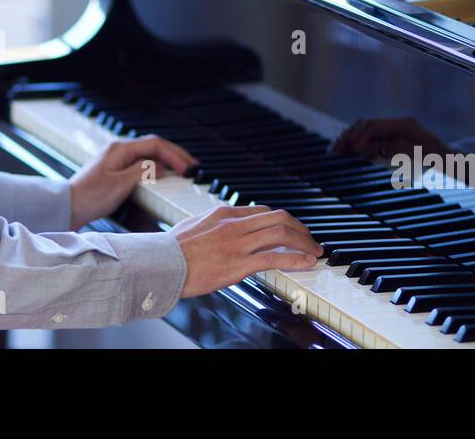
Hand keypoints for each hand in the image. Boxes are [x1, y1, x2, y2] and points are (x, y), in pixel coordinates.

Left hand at [68, 135, 196, 229]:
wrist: (68, 207)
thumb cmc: (90, 196)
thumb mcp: (120, 184)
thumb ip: (143, 172)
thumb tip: (162, 166)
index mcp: (121, 148)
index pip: (156, 144)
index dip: (175, 155)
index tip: (188, 169)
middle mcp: (119, 150)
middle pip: (154, 146)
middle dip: (175, 155)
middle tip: (193, 167)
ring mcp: (117, 159)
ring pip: (149, 154)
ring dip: (167, 160)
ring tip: (183, 170)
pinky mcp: (116, 170)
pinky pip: (142, 163)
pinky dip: (157, 167)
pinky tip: (164, 175)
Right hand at [171, 205, 322, 297]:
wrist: (160, 263)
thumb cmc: (172, 251)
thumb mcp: (195, 228)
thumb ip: (213, 227)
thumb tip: (223, 231)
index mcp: (224, 214)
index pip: (262, 211)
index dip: (283, 220)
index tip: (292, 229)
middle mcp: (234, 224)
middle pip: (278, 218)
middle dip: (300, 228)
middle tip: (311, 239)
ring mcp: (237, 243)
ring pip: (280, 234)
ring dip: (303, 242)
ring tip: (315, 251)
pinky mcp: (238, 264)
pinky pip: (274, 258)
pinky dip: (296, 258)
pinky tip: (307, 262)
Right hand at [332, 116, 449, 159]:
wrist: (452, 160)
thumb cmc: (442, 160)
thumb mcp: (428, 155)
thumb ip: (406, 150)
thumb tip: (383, 147)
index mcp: (405, 125)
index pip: (376, 126)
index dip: (362, 137)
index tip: (353, 150)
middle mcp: (396, 124)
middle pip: (366, 125)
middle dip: (349, 136)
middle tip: (335, 151)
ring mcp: (392, 130)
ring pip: (364, 129)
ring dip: (349, 139)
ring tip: (335, 151)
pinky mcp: (389, 139)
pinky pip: (368, 137)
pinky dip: (355, 143)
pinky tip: (345, 152)